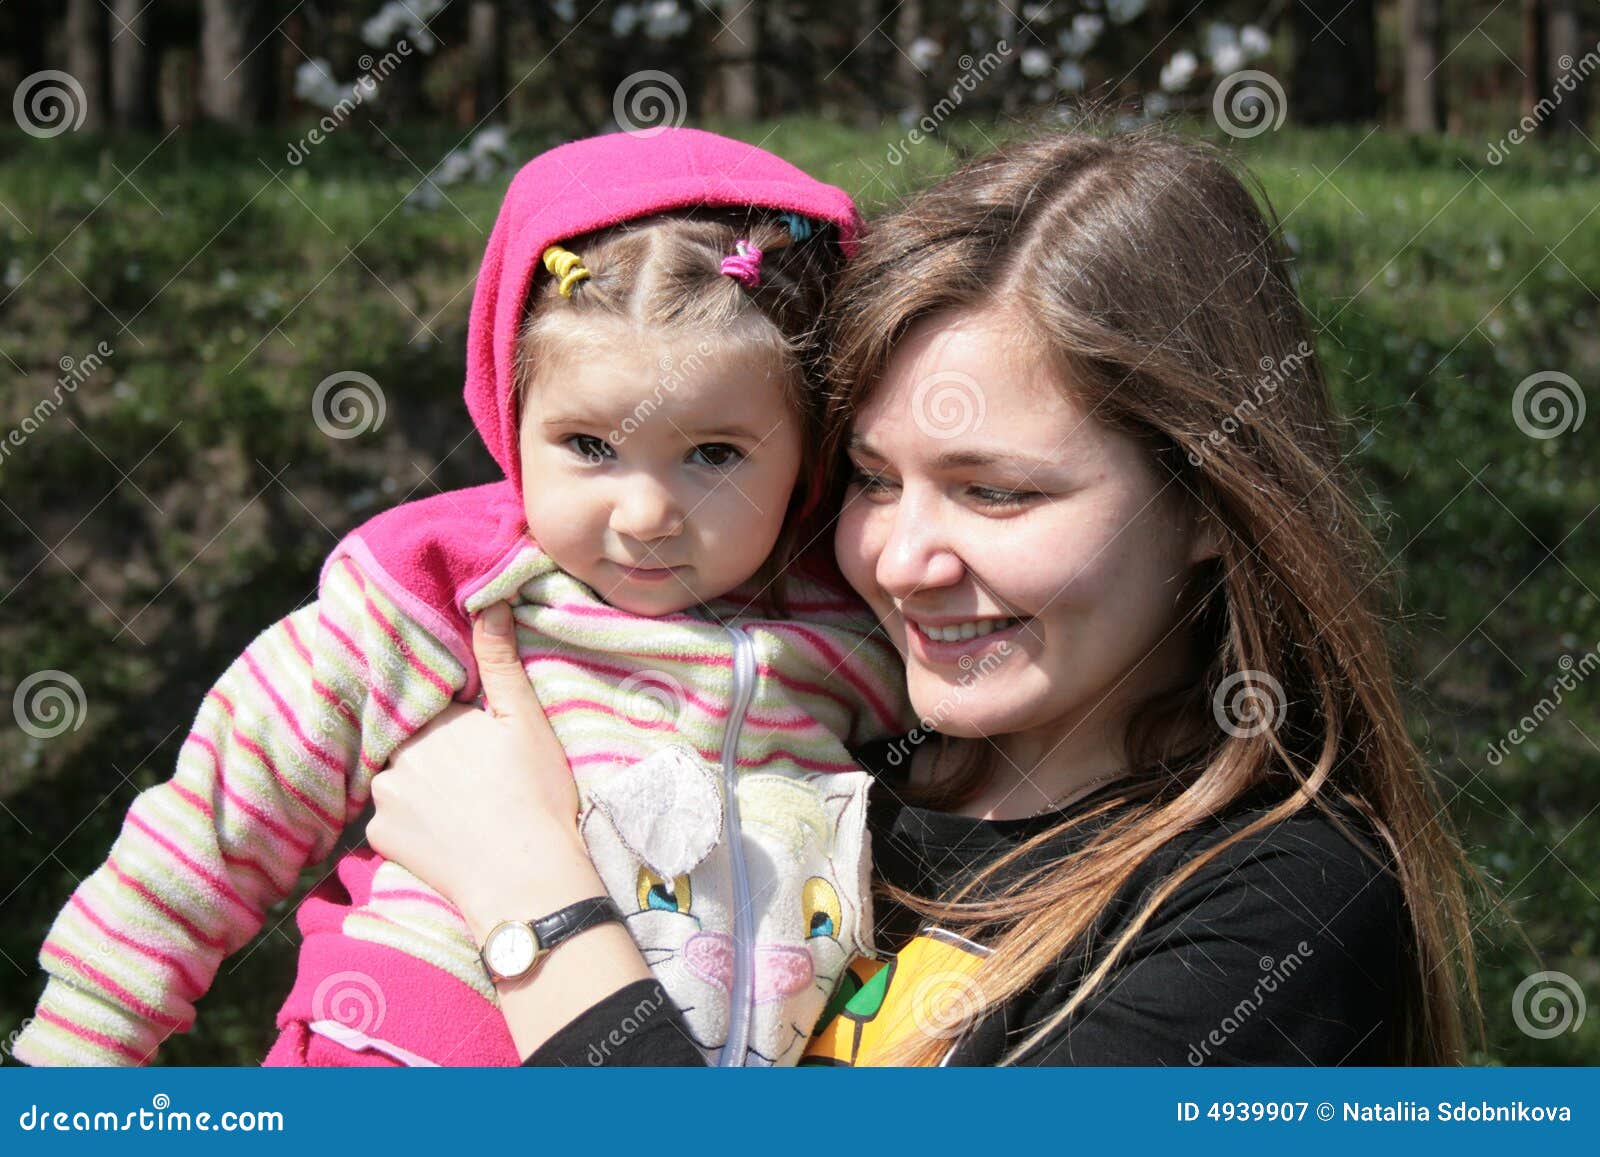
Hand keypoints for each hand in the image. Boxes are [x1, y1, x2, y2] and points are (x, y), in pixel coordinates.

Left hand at [366, 601, 592, 932]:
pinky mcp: (379, 839)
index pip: (432, 703)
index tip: (476, 736)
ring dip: (419, 784)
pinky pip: (389, 820)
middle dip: (435, 750)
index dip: (455, 716)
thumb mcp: (524, 721)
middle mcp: (397, 754)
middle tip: (476, 774)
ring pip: (397, 778)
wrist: (525, 880)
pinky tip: (444, 832)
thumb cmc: (535, 796)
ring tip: (461, 804)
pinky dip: (411, 822)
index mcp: (432, 720)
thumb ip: (499, 661)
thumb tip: (488, 599)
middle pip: (411, 740)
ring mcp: (382, 800)